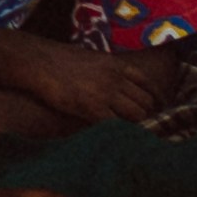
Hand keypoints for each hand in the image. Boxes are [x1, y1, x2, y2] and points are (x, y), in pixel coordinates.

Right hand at [0, 31, 174, 127]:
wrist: (38, 61)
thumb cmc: (58, 59)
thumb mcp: (90, 58)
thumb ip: (106, 69)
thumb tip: (113, 80)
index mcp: (116, 64)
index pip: (147, 83)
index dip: (155, 98)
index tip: (158, 108)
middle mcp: (116, 78)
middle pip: (145, 102)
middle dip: (146, 115)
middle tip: (143, 126)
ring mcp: (106, 93)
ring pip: (136, 115)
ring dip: (136, 125)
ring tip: (132, 134)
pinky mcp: (93, 108)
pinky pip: (117, 125)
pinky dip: (120, 133)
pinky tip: (118, 138)